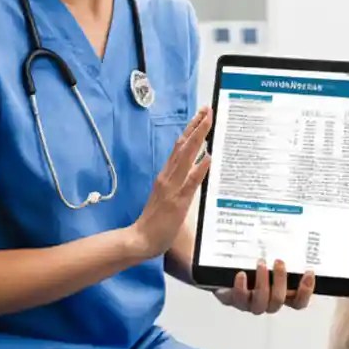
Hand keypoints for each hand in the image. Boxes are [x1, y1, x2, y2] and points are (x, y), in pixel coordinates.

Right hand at [124, 108, 211, 258]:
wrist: (140, 239)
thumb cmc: (156, 221)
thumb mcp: (169, 196)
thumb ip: (179, 183)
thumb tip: (194, 170)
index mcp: (166, 175)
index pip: (180, 147)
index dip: (191, 130)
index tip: (202, 115)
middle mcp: (168, 176)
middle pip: (184, 146)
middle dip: (197, 126)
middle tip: (208, 109)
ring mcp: (172, 188)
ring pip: (186, 157)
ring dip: (198, 138)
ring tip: (208, 122)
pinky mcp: (177, 202)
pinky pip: (190, 183)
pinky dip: (199, 169)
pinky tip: (208, 157)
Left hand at [214, 259, 315, 313]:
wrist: (225, 269)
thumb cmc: (252, 262)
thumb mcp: (270, 256)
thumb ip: (283, 251)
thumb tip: (299, 230)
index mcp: (280, 293)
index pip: (298, 302)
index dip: (305, 291)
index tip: (308, 272)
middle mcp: (267, 301)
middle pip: (279, 300)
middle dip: (280, 280)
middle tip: (279, 261)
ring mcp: (250, 303)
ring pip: (261, 302)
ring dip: (262, 282)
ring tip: (260, 263)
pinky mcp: (234, 300)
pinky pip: (239, 299)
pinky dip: (241, 287)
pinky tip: (241, 274)